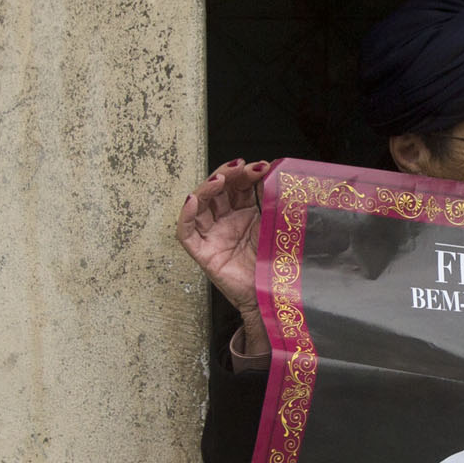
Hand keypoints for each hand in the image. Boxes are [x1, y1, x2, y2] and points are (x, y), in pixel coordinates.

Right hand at [176, 160, 271, 314]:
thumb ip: (274, 203)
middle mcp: (226, 222)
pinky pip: (186, 233)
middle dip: (228, 174)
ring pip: (200, 205)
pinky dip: (186, 216)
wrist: (274, 296)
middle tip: (242, 167)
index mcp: (244, 214)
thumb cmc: (277, 265)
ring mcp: (213, 236)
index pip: (238, 186)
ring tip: (221, 178)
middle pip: (218, 191)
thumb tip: (278, 175)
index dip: (246, 173)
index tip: (262, 166)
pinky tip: (192, 200)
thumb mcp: (277, 226)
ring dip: (207, 188)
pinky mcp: (203, 254)